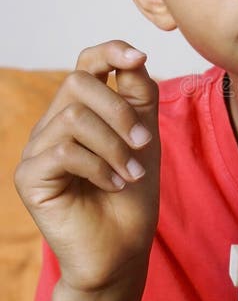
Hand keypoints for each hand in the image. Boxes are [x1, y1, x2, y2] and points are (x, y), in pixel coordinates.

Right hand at [14, 41, 159, 296]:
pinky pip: (64, 151)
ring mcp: (37, 149)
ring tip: (131, 173)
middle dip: (119, 111)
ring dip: (114, 145)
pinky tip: (113, 184)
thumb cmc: (132, 194)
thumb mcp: (144, 136)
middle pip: (78, 83)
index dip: (110, 51)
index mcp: (80, 110)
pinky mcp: (29, 177)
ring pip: (74, 117)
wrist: (122, 248)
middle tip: (142, 144)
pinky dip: (98, 166)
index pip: (85, 64)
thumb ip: (138, 96)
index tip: (140, 57)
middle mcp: (53, 124)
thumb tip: (134, 57)